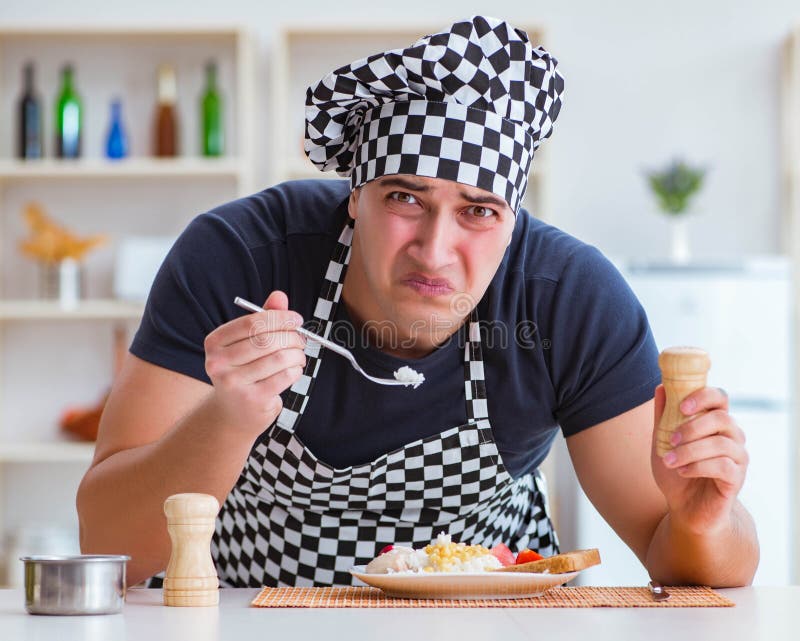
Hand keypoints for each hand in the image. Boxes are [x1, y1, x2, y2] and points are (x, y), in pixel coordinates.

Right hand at [203, 290, 305, 433]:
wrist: (233, 413)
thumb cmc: (244, 371)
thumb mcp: (248, 344)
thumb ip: (263, 319)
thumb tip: (279, 296)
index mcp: (215, 342)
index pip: (251, 322)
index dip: (279, 317)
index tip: (296, 319)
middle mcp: (218, 362)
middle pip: (266, 340)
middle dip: (291, 336)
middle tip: (301, 340)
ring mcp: (232, 383)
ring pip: (278, 358)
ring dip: (297, 355)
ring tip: (299, 356)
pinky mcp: (251, 400)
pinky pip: (284, 376)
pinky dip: (296, 370)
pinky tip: (294, 370)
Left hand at [651, 384, 748, 534]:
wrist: (684, 507)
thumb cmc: (675, 471)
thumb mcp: (662, 441)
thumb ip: (663, 415)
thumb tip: (661, 386)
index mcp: (715, 423)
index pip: (720, 397)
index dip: (703, 397)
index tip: (681, 407)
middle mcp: (732, 437)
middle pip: (723, 419)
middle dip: (692, 427)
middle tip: (670, 439)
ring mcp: (738, 458)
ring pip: (721, 444)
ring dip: (690, 451)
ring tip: (669, 460)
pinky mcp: (737, 479)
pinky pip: (724, 466)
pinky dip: (697, 467)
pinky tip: (682, 471)